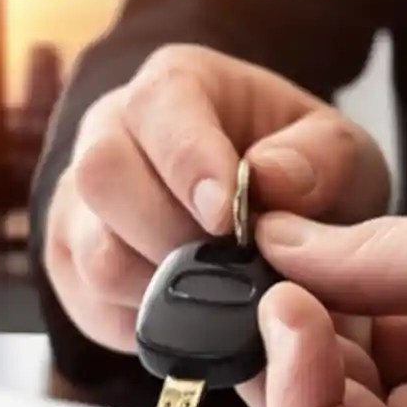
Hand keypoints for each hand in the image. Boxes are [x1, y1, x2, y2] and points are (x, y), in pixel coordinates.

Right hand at [44, 44, 390, 351]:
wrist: (255, 215)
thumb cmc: (294, 173)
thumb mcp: (338, 154)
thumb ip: (321, 159)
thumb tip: (269, 180)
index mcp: (172, 86)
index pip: (157, 108)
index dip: (189, 163)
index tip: (229, 218)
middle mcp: (106, 133)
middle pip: (101, 176)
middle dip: (172, 235)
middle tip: (233, 267)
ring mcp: (77, 201)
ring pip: (93, 253)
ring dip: (163, 288)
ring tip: (220, 295)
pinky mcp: (68, 262)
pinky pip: (90, 303)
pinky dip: (146, 321)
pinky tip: (190, 312)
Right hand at [245, 198, 406, 406]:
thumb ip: (362, 248)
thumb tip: (272, 238)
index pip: (359, 329)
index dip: (301, 297)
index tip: (257, 256)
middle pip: (330, 385)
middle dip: (274, 335)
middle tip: (249, 282)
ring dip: (276, 367)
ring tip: (275, 303)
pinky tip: (293, 339)